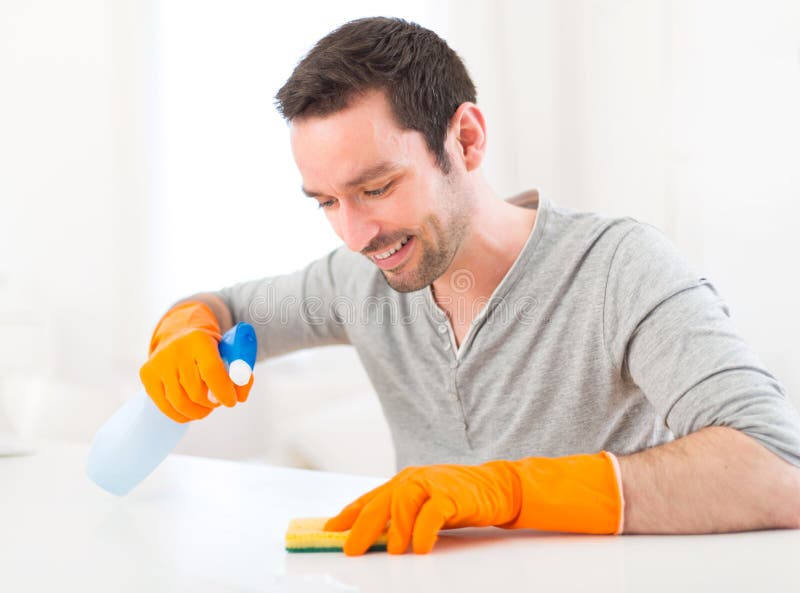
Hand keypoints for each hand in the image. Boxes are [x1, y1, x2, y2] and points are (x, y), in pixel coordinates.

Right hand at [139, 301, 252, 421]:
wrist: (180, 335)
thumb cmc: (210, 348)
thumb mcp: (229, 351)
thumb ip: (241, 372)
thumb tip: (240, 397)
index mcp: (199, 339)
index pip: (212, 370)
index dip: (224, 391)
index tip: (231, 401)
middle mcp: (175, 349)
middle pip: (196, 391)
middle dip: (212, 403)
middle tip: (218, 401)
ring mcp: (158, 362)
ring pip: (180, 403)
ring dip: (199, 412)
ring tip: (207, 406)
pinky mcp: (147, 375)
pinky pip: (166, 407)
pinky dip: (182, 415)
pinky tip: (192, 410)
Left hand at [323, 452, 622, 555]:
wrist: (499, 487)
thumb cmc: (460, 499)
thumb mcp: (426, 506)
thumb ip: (402, 516)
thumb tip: (375, 538)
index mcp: (405, 481)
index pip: (370, 499)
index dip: (348, 515)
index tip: (329, 530)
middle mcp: (414, 478)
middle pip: (379, 504)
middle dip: (361, 528)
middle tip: (350, 550)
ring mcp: (432, 483)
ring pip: (402, 506)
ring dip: (396, 533)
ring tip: (395, 553)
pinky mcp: (452, 494)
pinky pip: (431, 514)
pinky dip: (423, 532)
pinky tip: (420, 549)